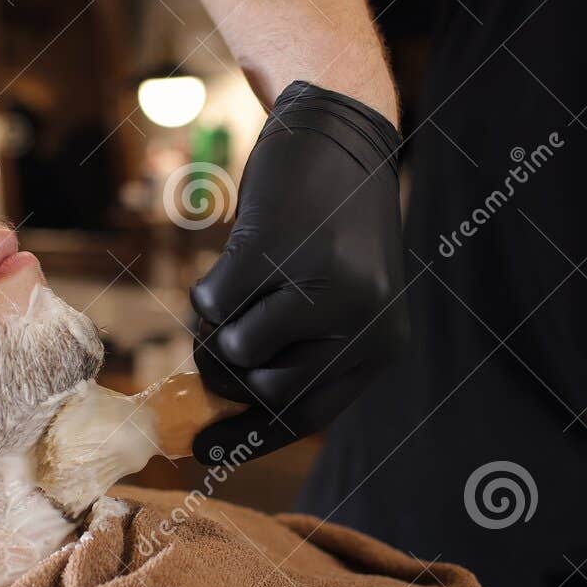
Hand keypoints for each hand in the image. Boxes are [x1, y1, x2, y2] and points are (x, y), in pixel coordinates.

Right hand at [191, 81, 408, 462]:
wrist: (337, 134)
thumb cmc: (328, 225)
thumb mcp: (338, 298)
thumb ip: (302, 352)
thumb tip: (226, 420)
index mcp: (381, 343)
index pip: (307, 414)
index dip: (250, 438)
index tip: (204, 452)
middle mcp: (361, 322)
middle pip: (263, 391)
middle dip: (224, 372)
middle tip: (214, 337)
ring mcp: (321, 287)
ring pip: (234, 350)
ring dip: (215, 324)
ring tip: (235, 285)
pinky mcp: (277, 251)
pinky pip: (213, 303)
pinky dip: (210, 286)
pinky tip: (238, 254)